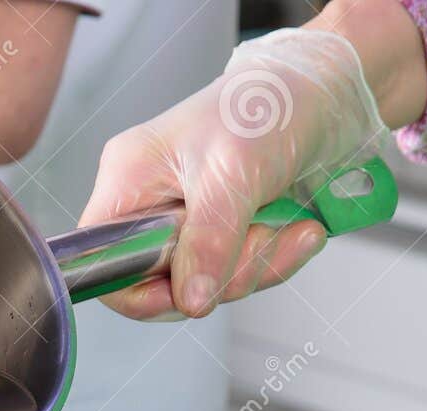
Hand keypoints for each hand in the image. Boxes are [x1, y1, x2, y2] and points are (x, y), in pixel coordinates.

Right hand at [79, 28, 385, 319]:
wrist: (324, 92)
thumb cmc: (266, 107)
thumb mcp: (233, 175)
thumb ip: (208, 241)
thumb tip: (190, 302)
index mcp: (128, 182)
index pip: (102, 261)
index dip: (138, 291)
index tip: (189, 293)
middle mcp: (151, 207)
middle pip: (161, 283)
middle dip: (220, 275)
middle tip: (260, 238)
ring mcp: (188, 224)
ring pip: (206, 285)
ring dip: (257, 264)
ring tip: (288, 225)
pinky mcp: (224, 234)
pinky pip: (238, 274)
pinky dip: (274, 259)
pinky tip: (298, 230)